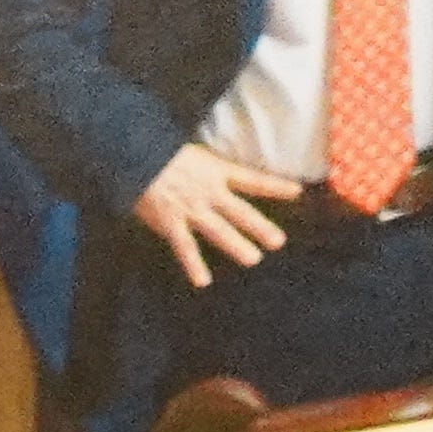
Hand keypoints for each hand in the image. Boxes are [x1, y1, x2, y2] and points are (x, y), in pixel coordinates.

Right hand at [132, 145, 300, 287]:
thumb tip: (212, 169)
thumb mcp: (190, 152)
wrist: (135, 155)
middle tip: (278, 242)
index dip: (276, 186)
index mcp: (215, 170)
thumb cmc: (158, 150)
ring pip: (219, 231)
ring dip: (237, 246)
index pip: (252, 179)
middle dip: (260, 227)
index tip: (297, 192)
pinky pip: (185, 248)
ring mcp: (191, 209)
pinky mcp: (171, 223)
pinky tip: (203, 281)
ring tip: (253, 259)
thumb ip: (204, 166)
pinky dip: (194, 265)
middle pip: (241, 212)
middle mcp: (209, 191)